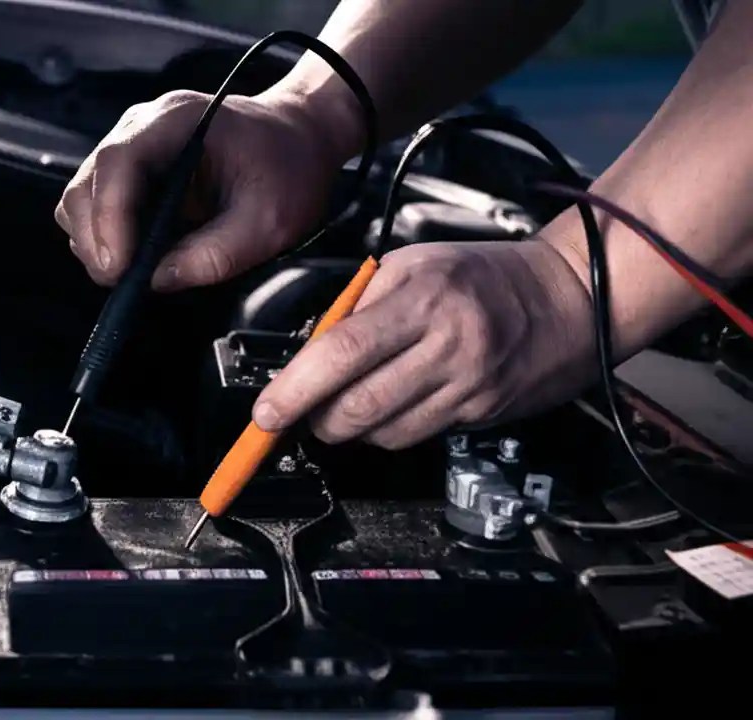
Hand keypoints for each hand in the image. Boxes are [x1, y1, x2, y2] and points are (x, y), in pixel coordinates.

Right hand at [55, 89, 356, 290]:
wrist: (300, 139)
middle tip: (124, 282)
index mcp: (178, 121)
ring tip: (132, 272)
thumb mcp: (270, 221)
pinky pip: (97, 207)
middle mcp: (142, 127)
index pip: (118, 164)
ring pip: (81, 198)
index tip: (118, 268)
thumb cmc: (290, 169)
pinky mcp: (132, 173)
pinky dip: (106, 238)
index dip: (109, 219)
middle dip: (96, 240)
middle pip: (86, 184)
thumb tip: (156, 281)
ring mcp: (132, 147)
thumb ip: (215, 254)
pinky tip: (138, 256)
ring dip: (96, 241)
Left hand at [252, 240, 596, 448]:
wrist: (571, 296)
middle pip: (358, 405)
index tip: (266, 412)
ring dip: (349, 429)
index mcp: (423, 297)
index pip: (343, 351)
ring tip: (343, 406)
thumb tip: (307, 351)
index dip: (296, 389)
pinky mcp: (481, 413)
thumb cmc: (483, 275)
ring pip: (384, 432)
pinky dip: (387, 432)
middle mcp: (448, 344)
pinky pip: (415, 437)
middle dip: (315, 420)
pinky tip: (388, 408)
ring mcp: (468, 384)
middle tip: (296, 414)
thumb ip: (359, 304)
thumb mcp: (414, 265)